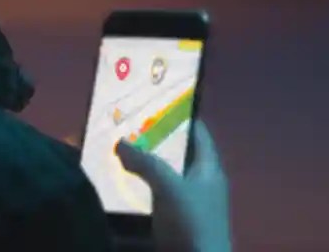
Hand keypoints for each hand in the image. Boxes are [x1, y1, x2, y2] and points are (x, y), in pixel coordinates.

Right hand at [116, 121, 230, 251]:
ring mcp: (190, 207)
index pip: (199, 133)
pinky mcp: (176, 225)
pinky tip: (123, 189)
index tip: (157, 103)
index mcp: (209, 169)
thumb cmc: (192, 222)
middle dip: (156, 142)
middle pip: (179, 155)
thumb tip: (121, 143)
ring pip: (166, 178)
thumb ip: (146, 164)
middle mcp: (202, 184)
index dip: (182, 116)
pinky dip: (142, 192)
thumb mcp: (169, 187)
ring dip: (146, 168)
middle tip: (129, 128)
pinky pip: (157, 200)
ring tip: (119, 155)